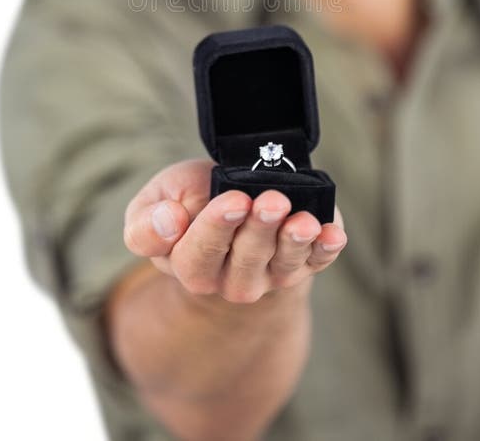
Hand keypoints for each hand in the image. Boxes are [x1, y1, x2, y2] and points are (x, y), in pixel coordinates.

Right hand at [123, 158, 346, 303]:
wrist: (227, 208)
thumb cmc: (187, 203)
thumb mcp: (153, 203)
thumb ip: (146, 222)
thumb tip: (169, 221)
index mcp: (189, 265)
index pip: (199, 253)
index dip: (216, 226)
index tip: (233, 200)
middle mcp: (230, 279)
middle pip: (247, 257)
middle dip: (260, 228)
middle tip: (271, 201)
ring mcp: (269, 274)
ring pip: (284, 262)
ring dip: (296, 241)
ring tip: (304, 221)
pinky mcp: (301, 263)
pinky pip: (317, 260)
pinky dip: (327, 248)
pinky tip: (333, 234)